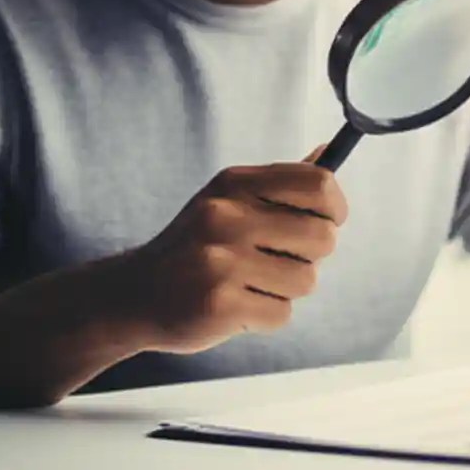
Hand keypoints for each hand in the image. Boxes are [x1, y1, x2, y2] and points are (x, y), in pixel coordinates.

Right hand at [118, 148, 347, 353]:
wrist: (134, 294)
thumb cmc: (196, 245)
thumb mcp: (229, 200)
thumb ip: (281, 183)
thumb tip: (328, 152)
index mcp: (235, 184)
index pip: (318, 184)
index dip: (335, 207)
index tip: (328, 221)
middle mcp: (226, 216)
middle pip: (322, 236)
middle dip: (311, 256)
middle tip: (278, 260)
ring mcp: (221, 261)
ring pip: (306, 280)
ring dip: (287, 289)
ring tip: (251, 283)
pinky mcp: (218, 304)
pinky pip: (281, 313)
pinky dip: (266, 316)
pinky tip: (237, 305)